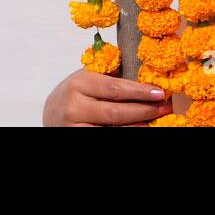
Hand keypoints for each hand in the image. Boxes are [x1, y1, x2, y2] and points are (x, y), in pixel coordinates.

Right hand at [42, 69, 172, 126]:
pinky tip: (139, 129)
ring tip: (155, 120)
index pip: (115, 88)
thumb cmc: (74, 93)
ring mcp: (73, 126)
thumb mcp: (87, 79)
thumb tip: (147, 77)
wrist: (50, 114)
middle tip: (164, 108)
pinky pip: (105, 137)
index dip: (139, 92)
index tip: (159, 93)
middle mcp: (74, 106)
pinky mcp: (75, 138)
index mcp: (79, 83)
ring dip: (138, 126)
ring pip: (112, 130)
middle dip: (144, 110)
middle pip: (116, 112)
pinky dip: (124, 134)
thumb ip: (110, 77)